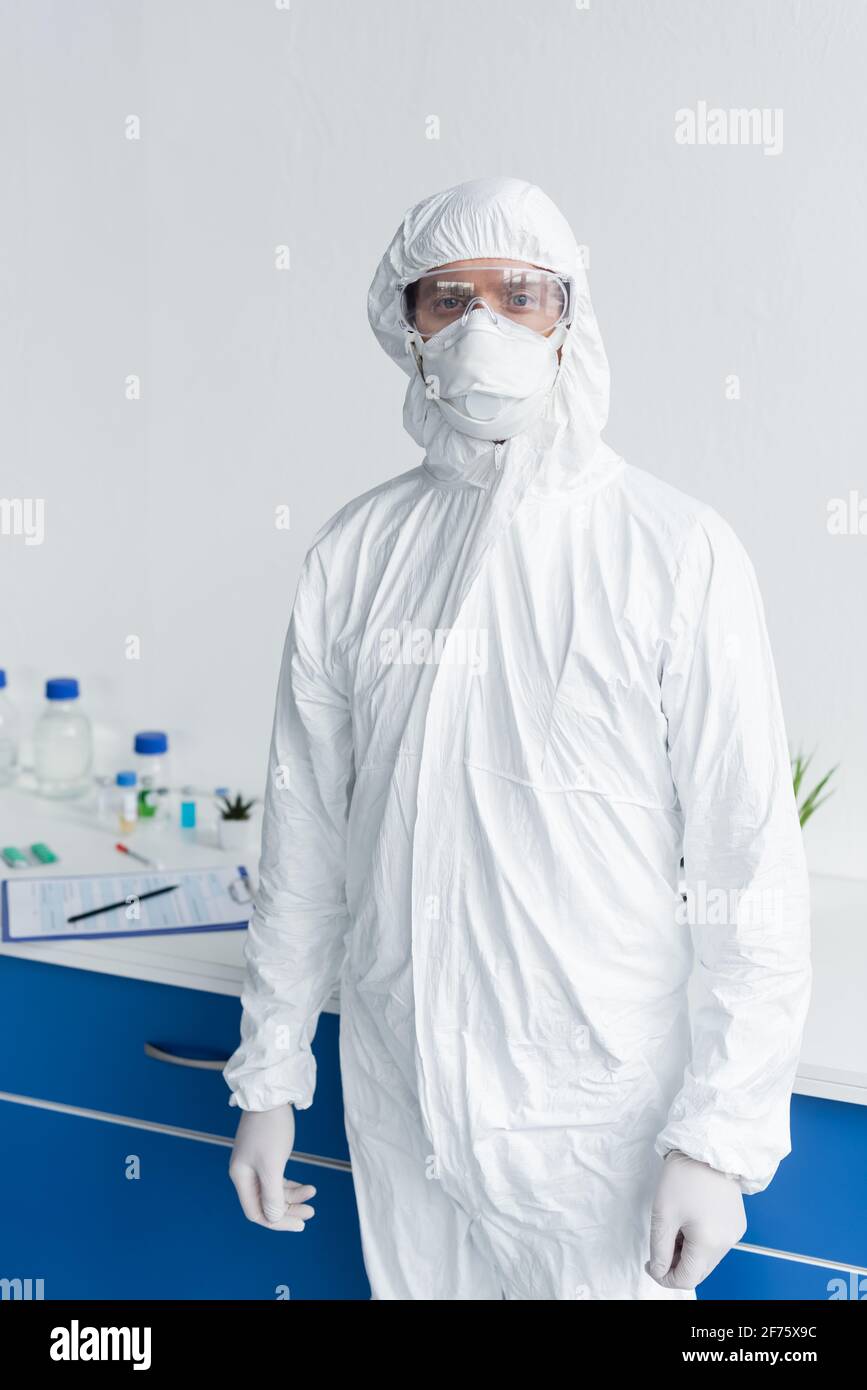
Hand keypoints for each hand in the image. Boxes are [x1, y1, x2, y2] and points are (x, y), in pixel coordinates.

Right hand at [229, 1104, 315, 1230]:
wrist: (271, 1096)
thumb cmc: (270, 1129)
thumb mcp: (272, 1165)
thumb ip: (271, 1195)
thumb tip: (272, 1219)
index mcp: (241, 1177)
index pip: (256, 1212)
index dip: (277, 1222)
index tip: (299, 1223)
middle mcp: (245, 1173)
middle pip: (266, 1203)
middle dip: (289, 1210)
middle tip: (311, 1213)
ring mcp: (255, 1164)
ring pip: (275, 1191)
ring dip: (294, 1196)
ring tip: (313, 1193)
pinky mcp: (266, 1155)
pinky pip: (278, 1179)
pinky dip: (292, 1184)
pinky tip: (307, 1186)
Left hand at [646, 1150, 746, 1289]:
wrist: (707, 1147)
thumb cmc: (684, 1176)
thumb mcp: (663, 1214)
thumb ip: (659, 1249)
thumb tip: (659, 1270)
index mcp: (709, 1243)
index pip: (686, 1279)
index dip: (664, 1276)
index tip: (651, 1262)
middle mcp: (727, 1243)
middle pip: (698, 1270)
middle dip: (676, 1263)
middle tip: (661, 1240)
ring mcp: (734, 1233)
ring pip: (707, 1258)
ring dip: (688, 1251)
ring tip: (676, 1225)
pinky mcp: (736, 1223)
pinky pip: (716, 1243)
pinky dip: (701, 1240)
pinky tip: (691, 1219)